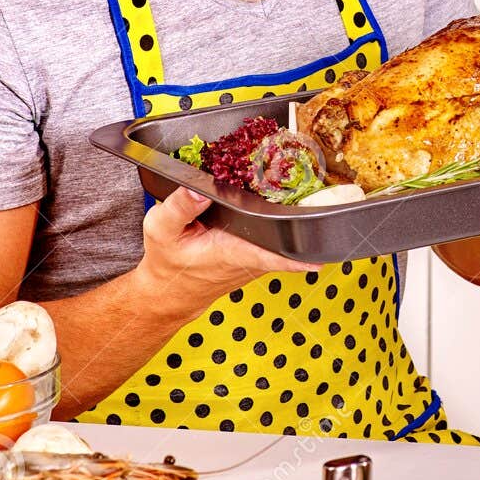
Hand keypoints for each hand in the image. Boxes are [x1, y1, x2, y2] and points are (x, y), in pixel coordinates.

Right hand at [136, 187, 321, 324]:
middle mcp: (248, 258)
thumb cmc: (167, 262)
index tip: (318, 258)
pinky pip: (274, 239)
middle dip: (300, 215)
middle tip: (316, 189)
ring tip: (301, 188)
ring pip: (281, 238)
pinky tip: (279, 200)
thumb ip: (179, 208)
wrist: (169, 291)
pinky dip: (280, 223)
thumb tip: (199, 190)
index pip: (269, 256)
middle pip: (284, 238)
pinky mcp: (254, 257)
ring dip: (292, 217)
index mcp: (230, 251)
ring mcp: (255, 260)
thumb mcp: (161, 230)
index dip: (294, 257)